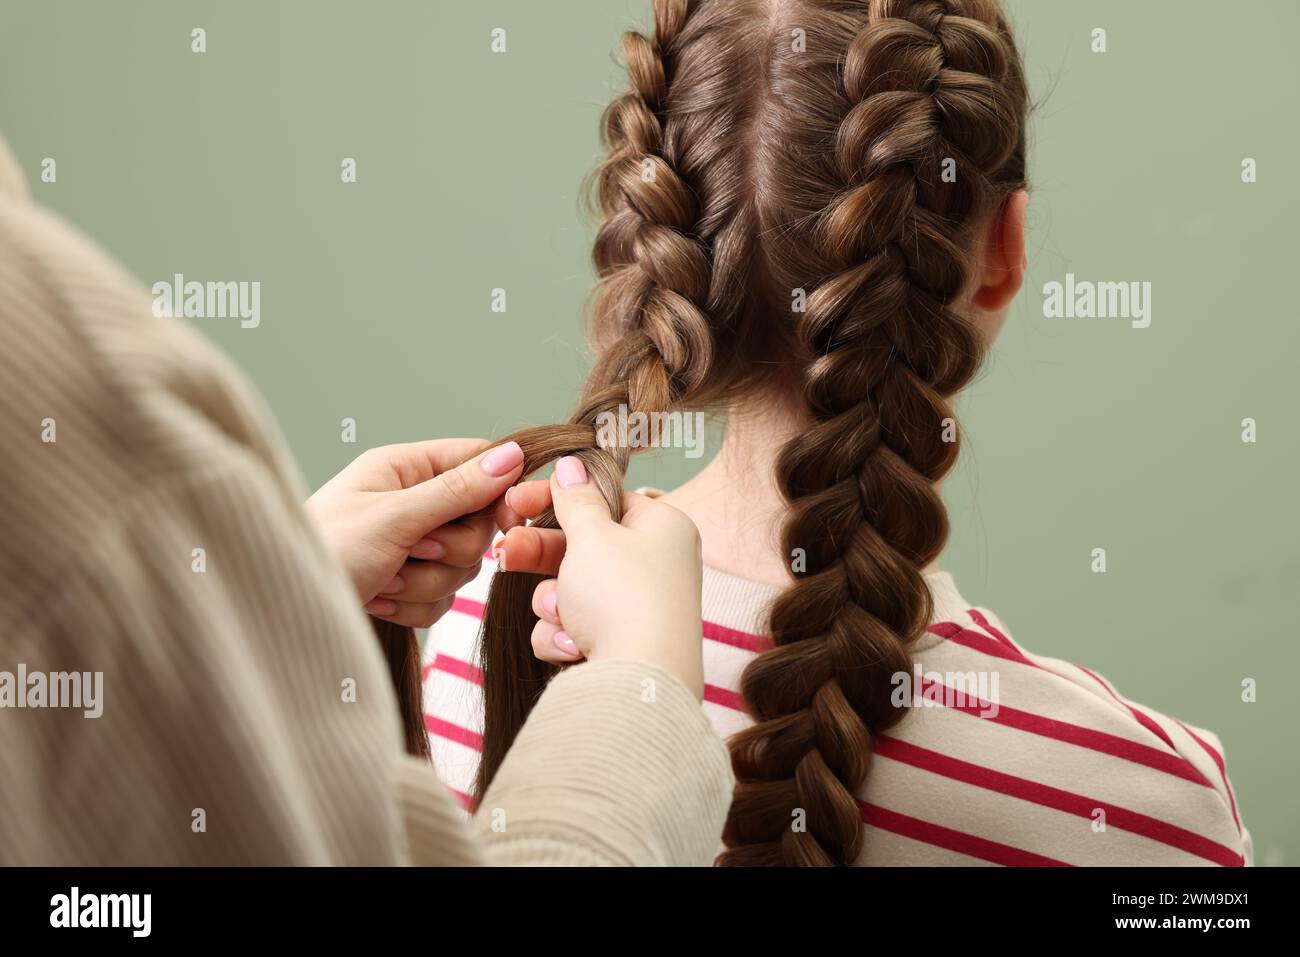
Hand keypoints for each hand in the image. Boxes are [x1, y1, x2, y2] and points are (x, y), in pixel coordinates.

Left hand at [305, 439, 524, 627]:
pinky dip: (412, 606)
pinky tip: (377, 599)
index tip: (506, 519)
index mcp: (404, 469)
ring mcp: (410, 546)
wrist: (279, 611)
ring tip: (383, 579)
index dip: (498, 490)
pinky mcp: (406, 584)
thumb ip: (456, 490)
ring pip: (462, 567)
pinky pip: (443, 599)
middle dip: (448, 550)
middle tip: (412, 551)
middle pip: (478, 524)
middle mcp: (411, 503)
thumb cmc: (323, 551)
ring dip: (425, 582)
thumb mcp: (393, 516)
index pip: (476, 462)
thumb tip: (512, 456)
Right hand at [494, 456, 704, 698]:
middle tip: (504, 553)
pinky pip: (573, 629)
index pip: (604, 499)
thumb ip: (576, 500)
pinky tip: (573, 647)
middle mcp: (655, 566)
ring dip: (554, 603)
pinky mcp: (620, 646)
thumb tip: (572, 463)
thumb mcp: (593, 536)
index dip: (557, 499)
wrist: (639, 683)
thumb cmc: (622, 597)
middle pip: (582, 547)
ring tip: (562, 616)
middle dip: (540, 555)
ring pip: (570, 592)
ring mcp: (638, 609)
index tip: (515, 501)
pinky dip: (564, 636)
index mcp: (662, 528)